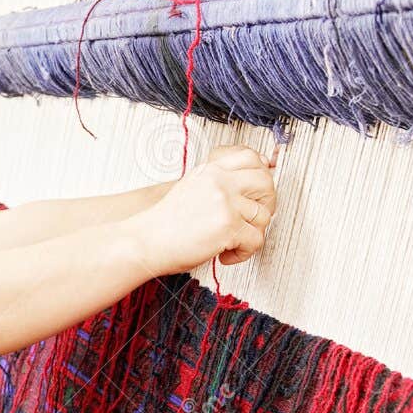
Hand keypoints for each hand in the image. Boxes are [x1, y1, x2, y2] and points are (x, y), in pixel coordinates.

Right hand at [134, 144, 277, 276]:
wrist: (144, 242)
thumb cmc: (164, 224)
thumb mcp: (190, 189)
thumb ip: (217, 184)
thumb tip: (248, 190)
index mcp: (210, 170)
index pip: (250, 156)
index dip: (262, 174)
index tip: (256, 193)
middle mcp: (219, 181)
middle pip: (266, 181)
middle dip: (267, 203)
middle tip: (253, 220)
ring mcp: (225, 201)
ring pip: (263, 215)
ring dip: (251, 234)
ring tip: (232, 243)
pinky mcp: (228, 225)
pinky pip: (256, 240)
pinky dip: (244, 253)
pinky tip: (225, 255)